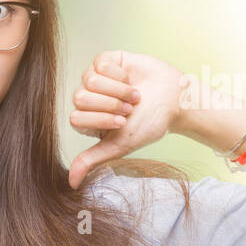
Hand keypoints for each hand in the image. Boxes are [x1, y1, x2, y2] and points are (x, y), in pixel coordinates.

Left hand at [67, 49, 184, 188]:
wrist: (176, 101)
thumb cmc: (149, 124)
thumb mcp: (119, 146)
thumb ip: (91, 160)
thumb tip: (70, 184)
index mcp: (87, 120)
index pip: (75, 118)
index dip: (100, 119)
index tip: (123, 122)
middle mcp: (88, 99)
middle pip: (80, 98)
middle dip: (110, 104)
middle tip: (130, 109)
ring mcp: (96, 78)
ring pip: (89, 80)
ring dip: (118, 90)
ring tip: (134, 96)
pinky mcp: (106, 61)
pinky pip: (100, 63)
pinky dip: (120, 75)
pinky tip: (131, 80)